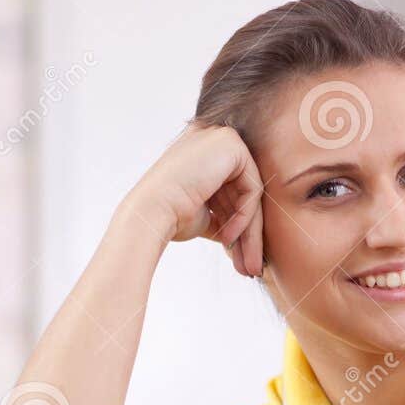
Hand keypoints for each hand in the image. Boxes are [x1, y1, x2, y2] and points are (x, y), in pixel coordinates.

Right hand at [122, 123, 264, 275]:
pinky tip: (229, 235)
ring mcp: (220, 137)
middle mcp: (212, 139)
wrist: (152, 212)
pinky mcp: (230, 143)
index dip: (238, 223)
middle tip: (252, 267)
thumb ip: (226, 214)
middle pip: (244, 192)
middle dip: (249, 233)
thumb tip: (246, 234)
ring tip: (250, 265)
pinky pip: (252, 187)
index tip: (241, 255)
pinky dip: (245, 215)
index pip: (232, 189)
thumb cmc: (171, 217)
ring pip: (251, 193)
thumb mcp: (206, 214)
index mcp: (203, 152)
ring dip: (250, 233)